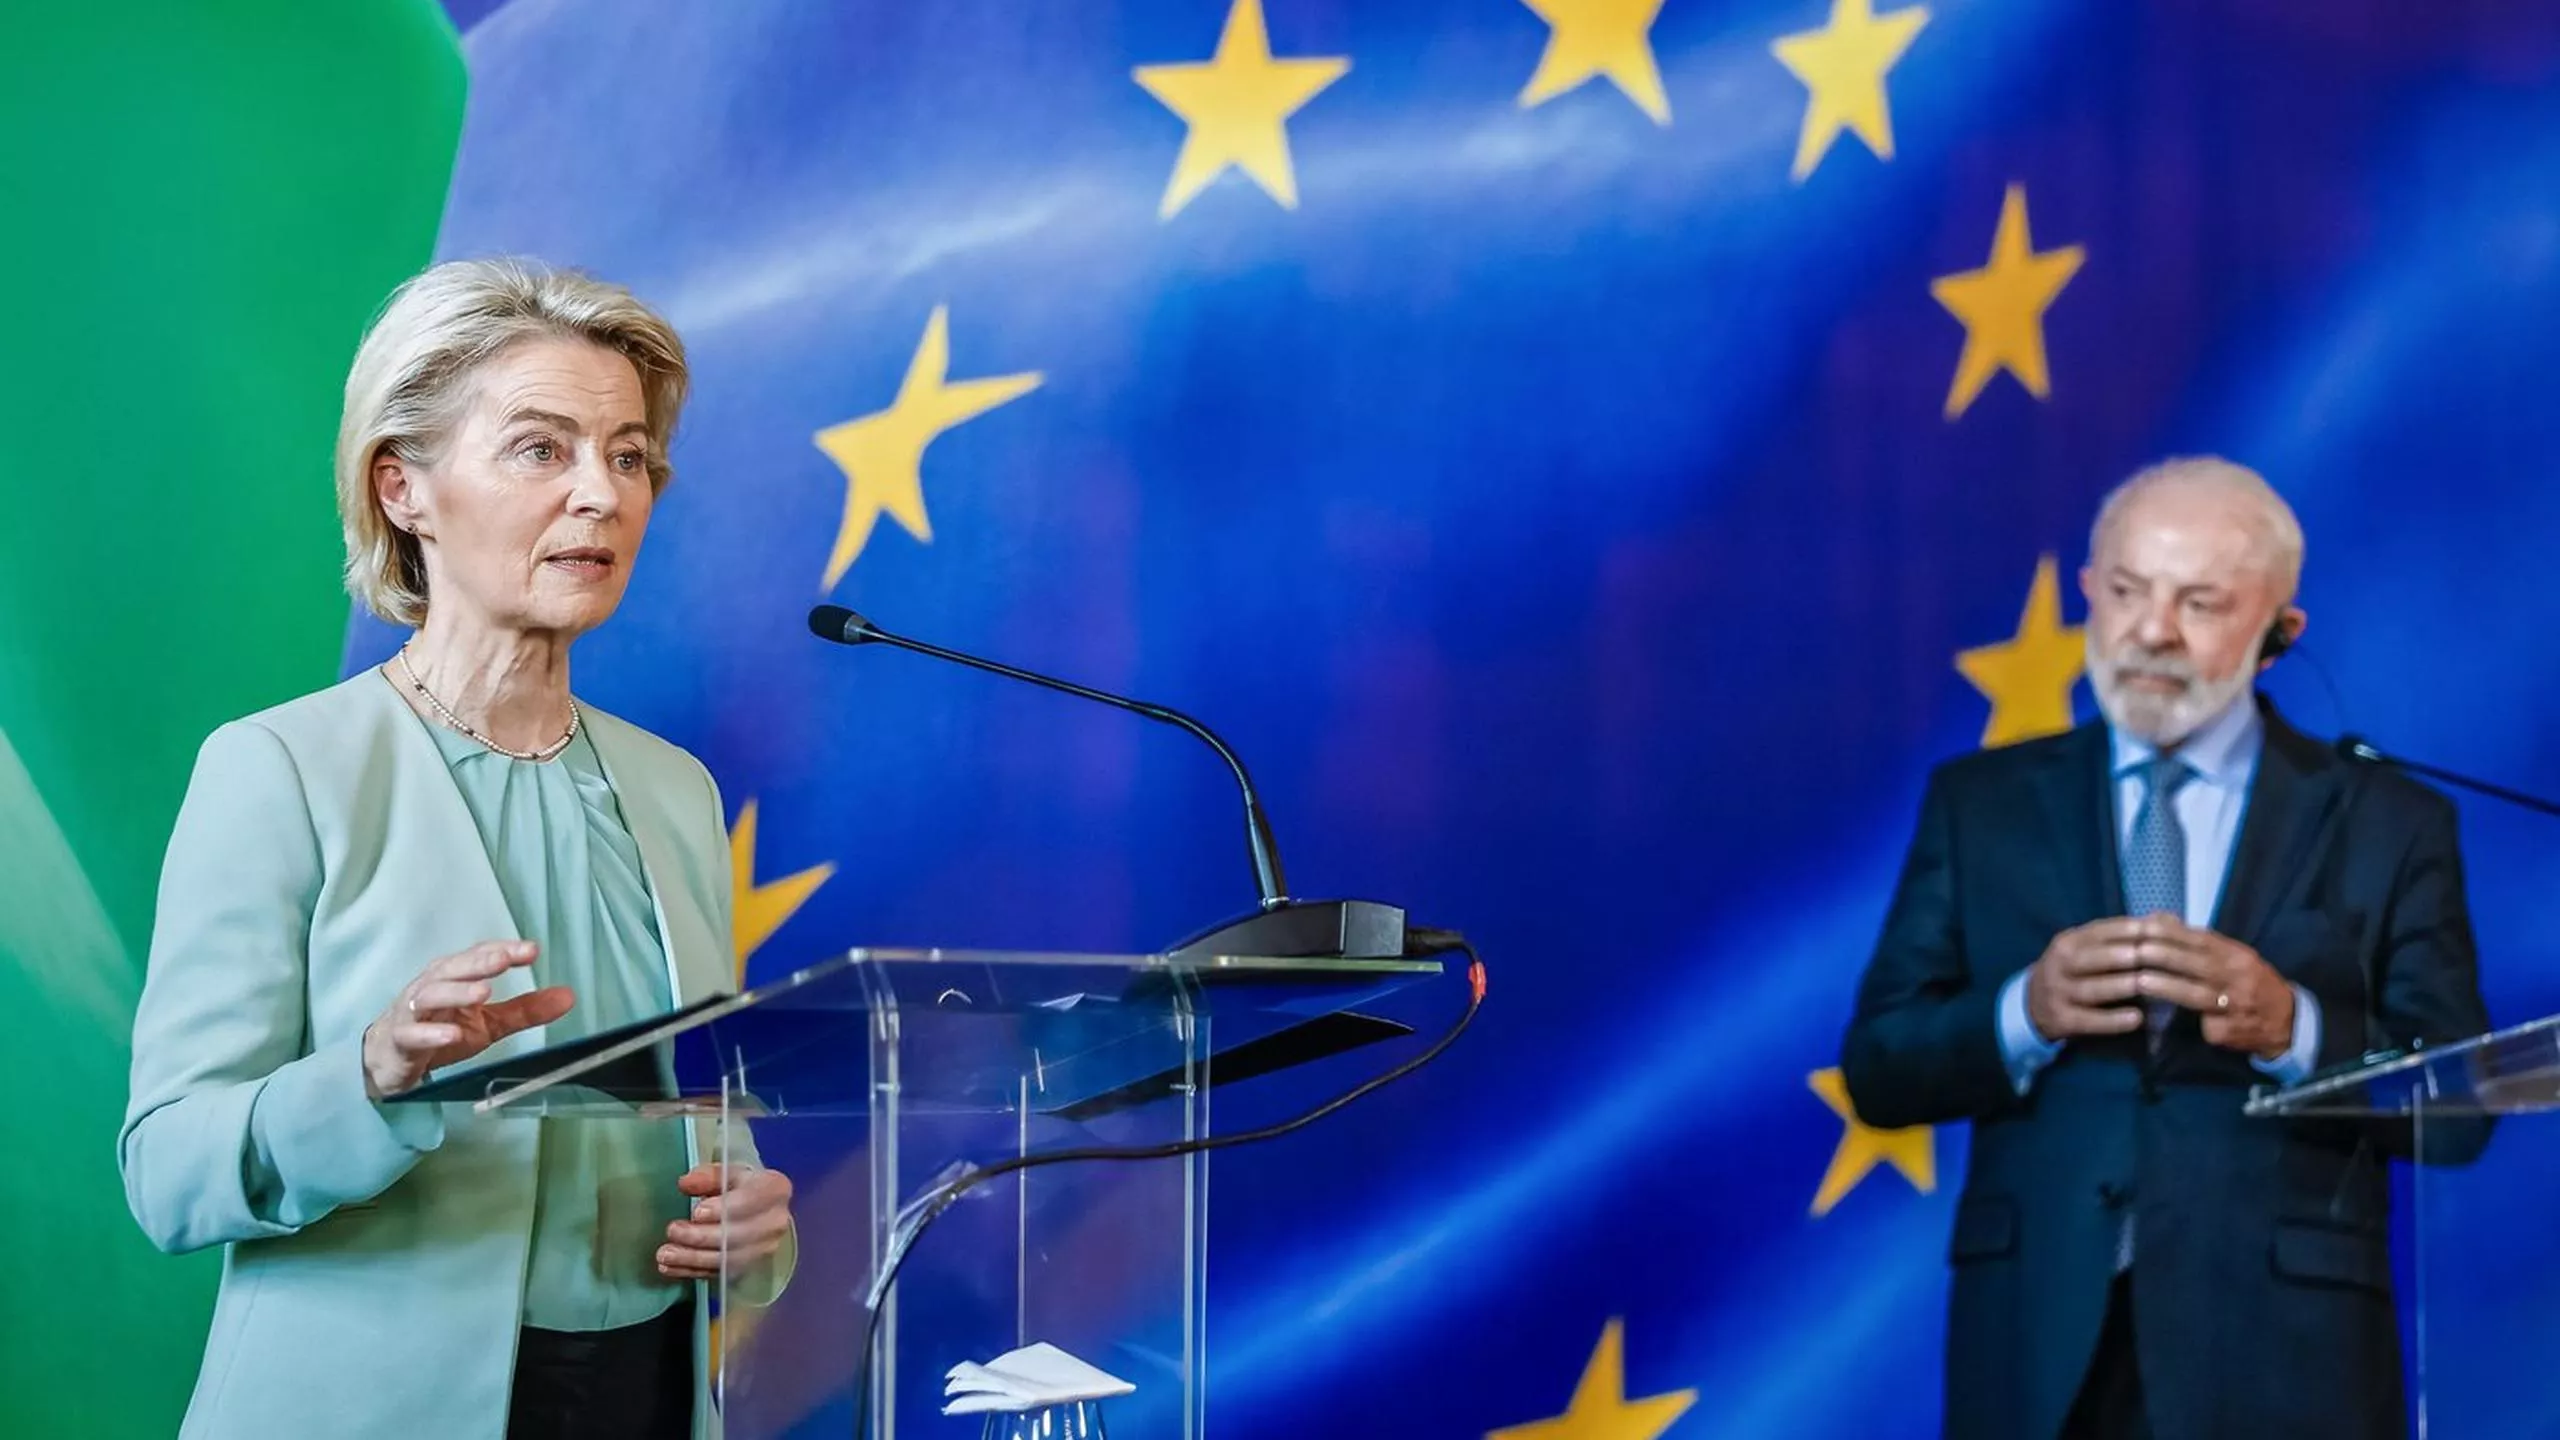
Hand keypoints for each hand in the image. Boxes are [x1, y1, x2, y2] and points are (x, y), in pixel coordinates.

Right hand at [360, 940, 576, 1098]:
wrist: (389, 1059)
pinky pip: (412, 1033)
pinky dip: (431, 1033)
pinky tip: (452, 1034)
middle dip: (480, 962)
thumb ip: (525, 1010)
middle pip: (454, 968)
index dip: (503, 951)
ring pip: (431, 995)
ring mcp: (413, 1012)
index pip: (479, 956)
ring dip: (458, 992)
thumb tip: (568, 997)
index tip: (531, 950)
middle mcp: (432, 986)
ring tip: (484, 992)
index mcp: (455, 977)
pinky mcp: (400, 1040)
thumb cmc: (438, 1030)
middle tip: (505, 959)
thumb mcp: (488, 1023)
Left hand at [661, 1164, 793, 1279]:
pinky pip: (717, 1273)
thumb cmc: (743, 1187)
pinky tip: (669, 1268)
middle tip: (673, 1230)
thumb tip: (686, 1183)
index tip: (697, 1212)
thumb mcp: (729, 1172)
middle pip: (737, 1235)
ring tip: (664, 1254)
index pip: (753, 1201)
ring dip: (693, 1258)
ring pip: (726, 1259)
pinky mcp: (747, 1268)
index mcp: (775, 1191)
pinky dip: (691, 1271)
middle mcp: (774, 1223)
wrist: (759, 1211)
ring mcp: (763, 1250)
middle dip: (702, 1236)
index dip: (725, 1208)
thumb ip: (709, 1176)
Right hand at [2024, 917, 2150, 1039]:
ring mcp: (2058, 992)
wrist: (2033, 1004)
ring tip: (2152, 986)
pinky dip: (2113, 1020)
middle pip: (2095, 959)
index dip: (2129, 930)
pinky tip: (2137, 1018)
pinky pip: (2089, 1020)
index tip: (2158, 932)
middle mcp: (2059, 964)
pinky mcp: (2062, 1019)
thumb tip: (2164, 919)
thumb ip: (2120, 936)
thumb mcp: (2087, 948)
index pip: (2100, 931)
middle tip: (2159, 957)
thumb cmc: (2074, 971)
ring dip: (2122, 987)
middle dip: (2127, 956)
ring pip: (2092, 989)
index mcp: (2068, 942)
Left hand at [2133, 919, 2296, 1058]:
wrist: (2287, 1021)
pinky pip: (2205, 1026)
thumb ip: (2196, 940)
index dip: (2172, 934)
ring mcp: (2237, 1006)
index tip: (2144, 928)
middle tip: (2135, 951)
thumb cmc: (2248, 982)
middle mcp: (2238, 978)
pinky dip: (2184, 1024)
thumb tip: (2158, 918)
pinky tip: (2160, 1021)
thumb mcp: (2230, 955)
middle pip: (2199, 965)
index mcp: (2237, 956)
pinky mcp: (2231, 1032)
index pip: (2202, 940)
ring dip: (2168, 988)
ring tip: (2140, 981)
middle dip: (2165, 957)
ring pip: (2198, 995)